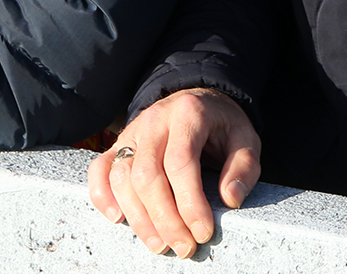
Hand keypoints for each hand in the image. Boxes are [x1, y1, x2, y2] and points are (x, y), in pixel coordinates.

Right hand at [86, 88, 260, 258]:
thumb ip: (243, 167)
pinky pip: (100, 169)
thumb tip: (230, 199)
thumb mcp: (246, 138)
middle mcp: (154, 120)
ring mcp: (132, 131)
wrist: (197, 99)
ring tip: (160, 244)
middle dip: (164, 219)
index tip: (203, 232)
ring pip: (122, 176)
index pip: (181, 162)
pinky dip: (102, 196)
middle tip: (184, 247)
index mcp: (188, 113)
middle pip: (147, 175)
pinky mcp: (118, 143)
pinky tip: (117, 218)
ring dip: (138, 217)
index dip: (190, 202)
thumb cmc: (221, 124)